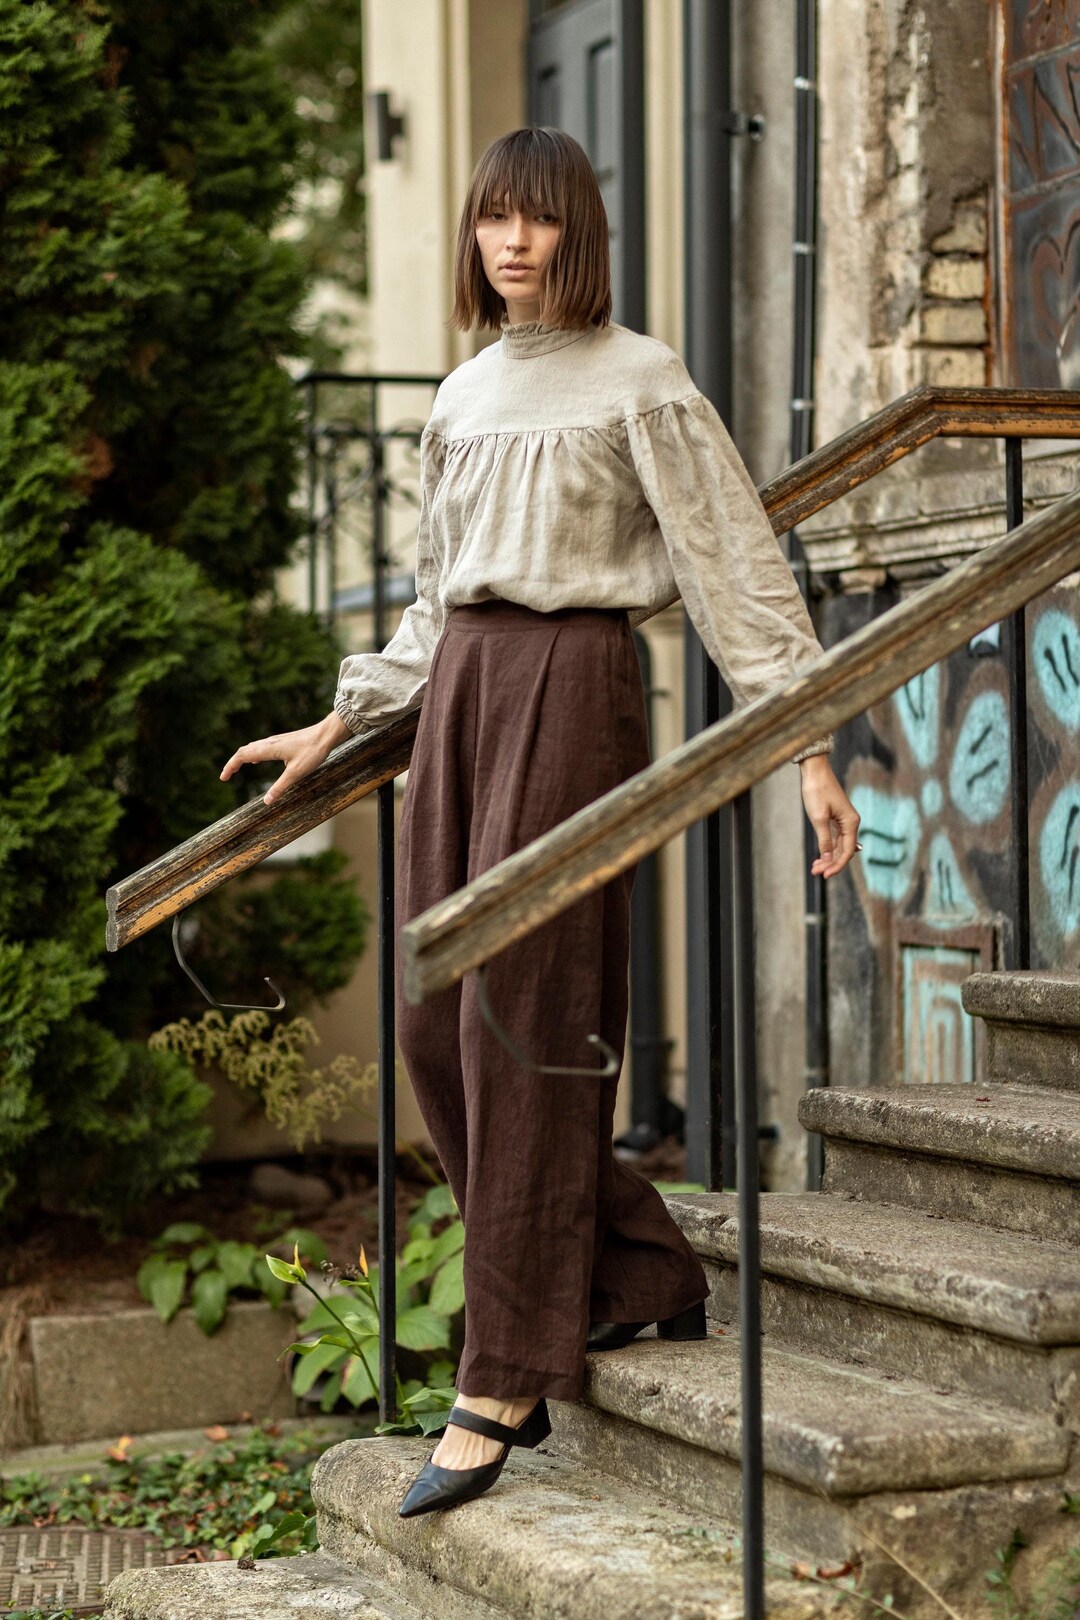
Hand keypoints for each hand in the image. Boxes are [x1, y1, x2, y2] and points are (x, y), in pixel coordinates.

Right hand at [220, 710, 352, 805]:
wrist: (326, 734)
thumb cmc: (313, 752)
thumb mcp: (296, 773)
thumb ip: (280, 787)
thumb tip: (266, 802)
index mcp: (268, 749)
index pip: (242, 756)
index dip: (230, 766)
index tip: (223, 778)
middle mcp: (269, 742)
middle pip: (244, 750)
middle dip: (233, 763)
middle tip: (226, 775)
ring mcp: (276, 740)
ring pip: (253, 747)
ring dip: (242, 757)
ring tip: (237, 768)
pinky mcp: (283, 741)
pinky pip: (262, 747)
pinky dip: (253, 754)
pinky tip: (258, 759)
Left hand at [798, 754, 861, 878]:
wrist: (814, 770)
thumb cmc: (817, 791)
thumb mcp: (819, 818)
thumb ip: (824, 840)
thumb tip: (828, 859)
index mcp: (851, 822)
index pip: (848, 851)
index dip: (837, 865)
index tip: (824, 875)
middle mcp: (851, 823)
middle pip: (844, 850)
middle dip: (831, 863)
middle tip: (815, 872)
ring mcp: (844, 821)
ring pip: (839, 846)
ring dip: (828, 858)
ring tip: (815, 868)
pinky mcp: (836, 818)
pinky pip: (835, 839)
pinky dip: (827, 848)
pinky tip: (819, 857)